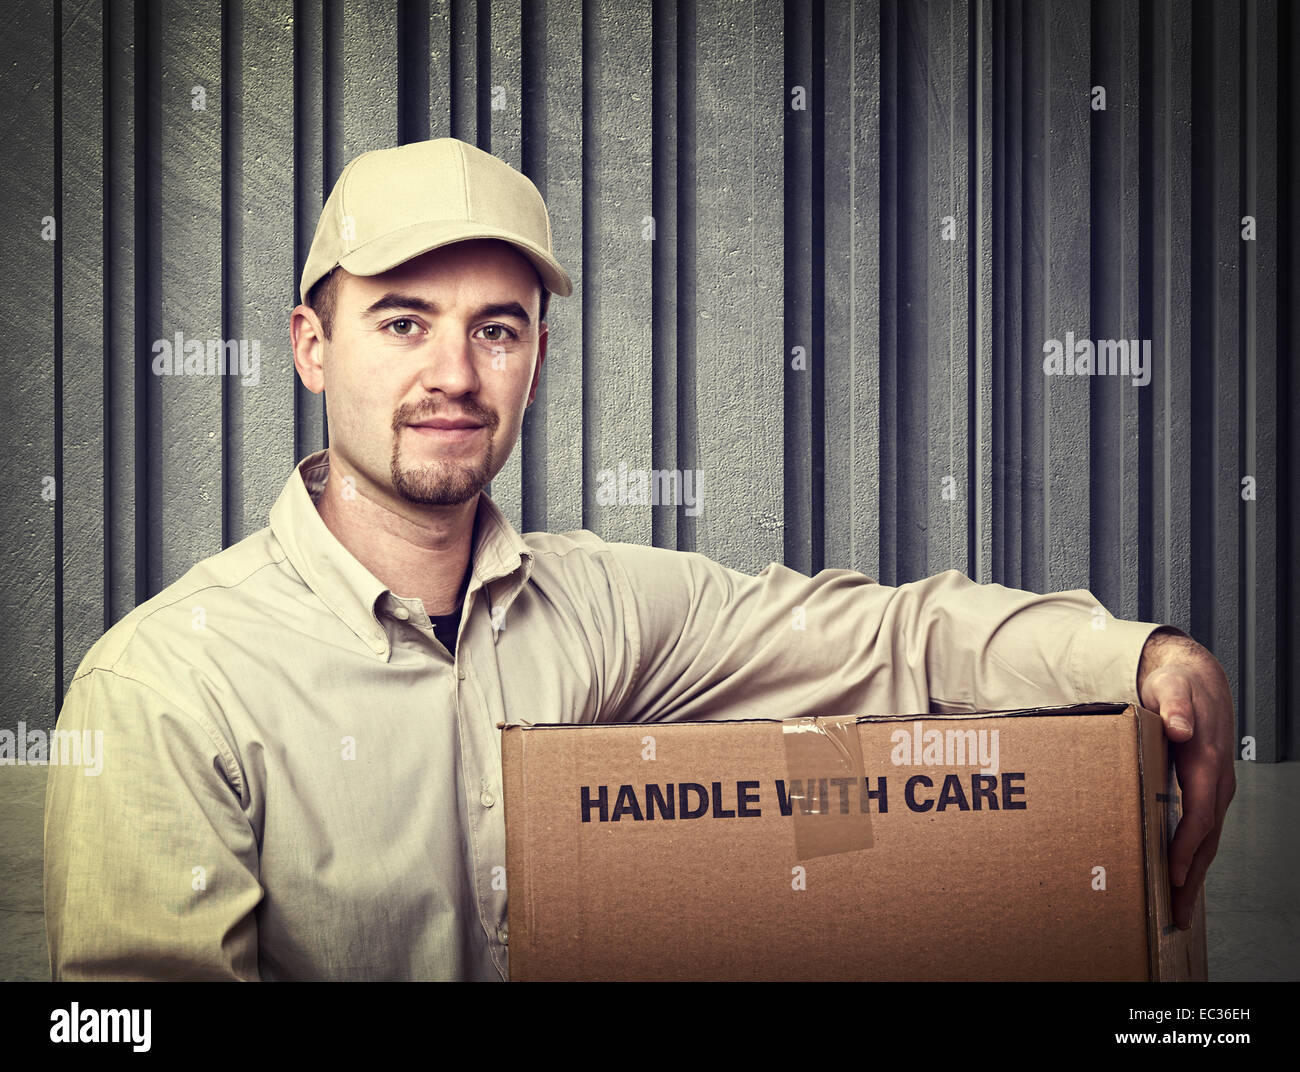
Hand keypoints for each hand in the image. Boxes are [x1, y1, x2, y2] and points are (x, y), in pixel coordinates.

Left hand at [1136, 626, 1236, 929]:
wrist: (1197, 680)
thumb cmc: (1177, 685)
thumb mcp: (1171, 687)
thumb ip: (1175, 706)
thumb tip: (1181, 728)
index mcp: (1205, 762)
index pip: (1198, 814)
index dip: (1186, 847)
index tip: (1172, 876)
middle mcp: (1216, 782)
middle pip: (1206, 839)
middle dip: (1191, 878)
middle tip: (1174, 914)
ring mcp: (1214, 789)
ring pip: (1206, 840)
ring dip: (1193, 875)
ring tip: (1176, 908)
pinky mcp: (1206, 792)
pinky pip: (1201, 830)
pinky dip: (1193, 856)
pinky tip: (1179, 875)